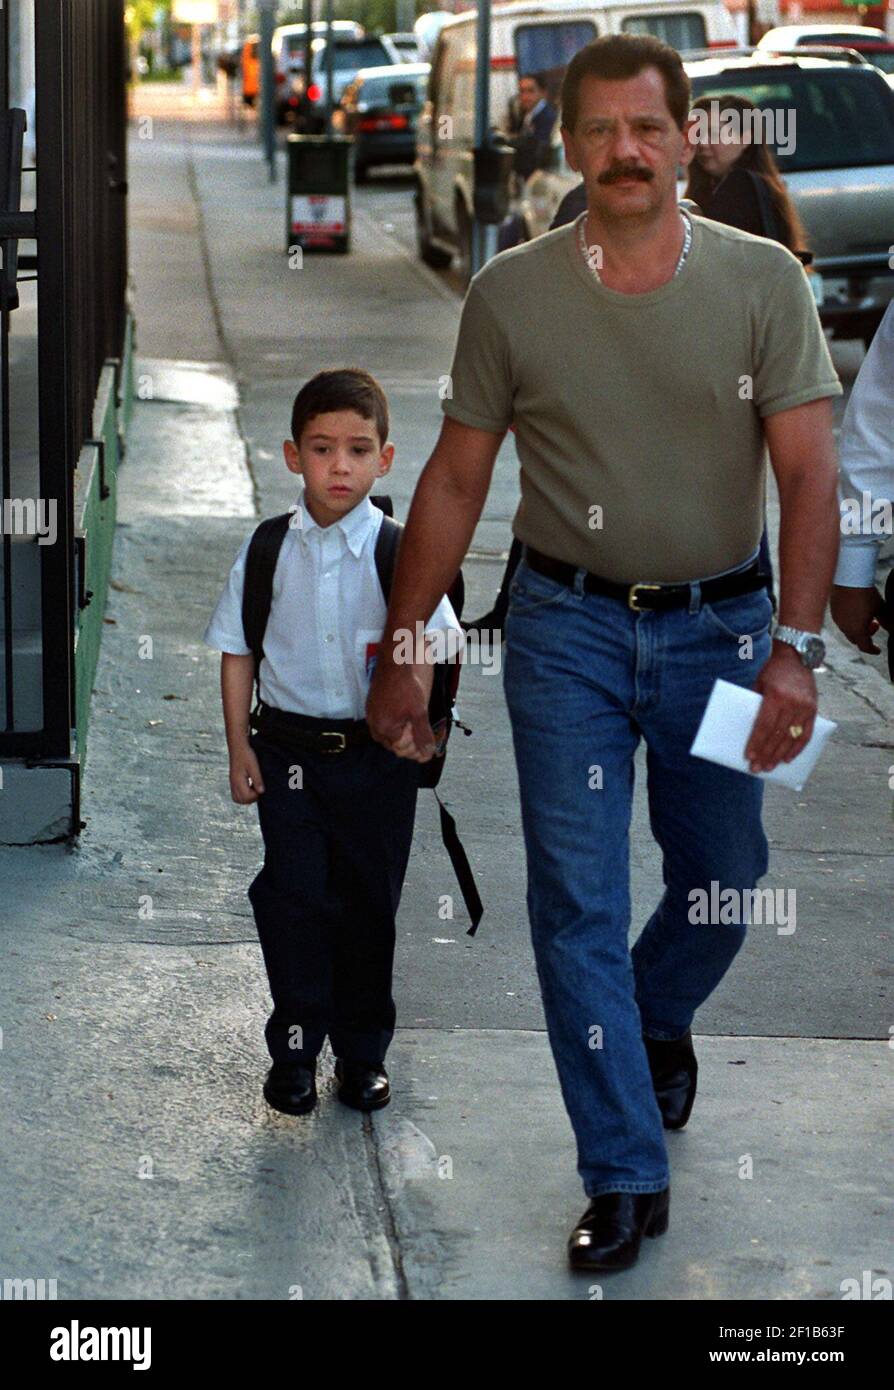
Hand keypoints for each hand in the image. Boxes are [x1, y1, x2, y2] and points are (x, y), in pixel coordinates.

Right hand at [229, 742, 264, 802]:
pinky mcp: (233, 780)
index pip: (246, 797)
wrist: (238, 746)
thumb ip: (257, 780)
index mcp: (238, 780)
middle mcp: (233, 783)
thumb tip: (261, 792)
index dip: (256, 795)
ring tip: (254, 788)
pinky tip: (250, 786)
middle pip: (241, 800)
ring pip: (237, 798)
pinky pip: (236, 793)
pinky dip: (243, 794)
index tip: (261, 787)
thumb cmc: (246, 755)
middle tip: (258, 789)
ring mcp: (232, 782)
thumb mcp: (254, 766)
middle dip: (251, 798)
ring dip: (247, 797)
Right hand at [367, 658, 434, 761]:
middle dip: (409, 742)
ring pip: (389, 736)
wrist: (394, 665)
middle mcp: (374, 726)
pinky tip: (404, 717)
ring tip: (413, 722)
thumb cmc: (406, 686)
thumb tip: (427, 754)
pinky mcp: (372, 709)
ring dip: (402, 734)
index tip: (424, 739)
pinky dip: (394, 725)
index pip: (402, 750)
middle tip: (421, 730)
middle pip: (394, 745)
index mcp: (384, 729)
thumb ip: (423, 735)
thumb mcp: (419, 712)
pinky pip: (383, 725)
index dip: (416, 747)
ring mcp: (371, 717)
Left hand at [746, 645, 816, 771]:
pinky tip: (788, 759)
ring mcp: (805, 707)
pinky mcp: (813, 710)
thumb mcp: (759, 685)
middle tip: (757, 768)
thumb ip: (756, 706)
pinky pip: (806, 734)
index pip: (764, 726)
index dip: (756, 743)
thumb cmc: (772, 672)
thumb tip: (749, 733)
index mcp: (776, 696)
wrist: (796, 657)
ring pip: (792, 738)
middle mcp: (792, 703)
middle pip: (777, 735)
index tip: (749, 757)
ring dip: (780, 755)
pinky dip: (797, 748)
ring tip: (770, 767)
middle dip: (766, 754)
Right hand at [830, 584, 887, 653]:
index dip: (873, 650)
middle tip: (874, 624)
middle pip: (856, 639)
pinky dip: (850, 621)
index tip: (878, 650)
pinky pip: (841, 621)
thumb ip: (887, 621)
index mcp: (857, 630)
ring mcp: (837, 620)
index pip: (865, 647)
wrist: (849, 578)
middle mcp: (845, 628)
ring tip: (865, 615)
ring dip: (857, 628)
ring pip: (848, 630)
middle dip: (866, 636)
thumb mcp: (880, 608)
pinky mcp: (833, 611)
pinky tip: (856, 610)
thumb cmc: (866, 594)